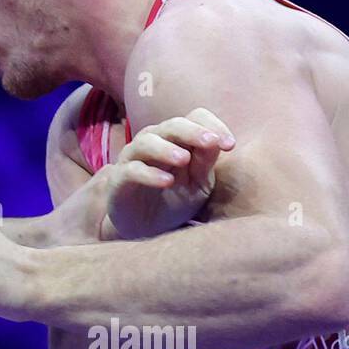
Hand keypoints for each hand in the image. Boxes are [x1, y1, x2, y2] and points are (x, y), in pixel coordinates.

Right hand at [107, 108, 234, 238]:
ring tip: (184, 159)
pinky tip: (166, 182)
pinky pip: (131, 170)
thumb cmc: (174, 202)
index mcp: (177, 140)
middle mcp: (154, 143)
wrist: (145, 230)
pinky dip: (149, 173)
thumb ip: (205, 162)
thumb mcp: (198, 185)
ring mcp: (133, 159)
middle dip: (192, 131)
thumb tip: (218, 141)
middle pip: (171, 125)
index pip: (194, 118)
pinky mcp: (118, 179)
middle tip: (210, 142)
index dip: (212, 125)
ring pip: (146, 141)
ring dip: (166, 148)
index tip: (230, 145)